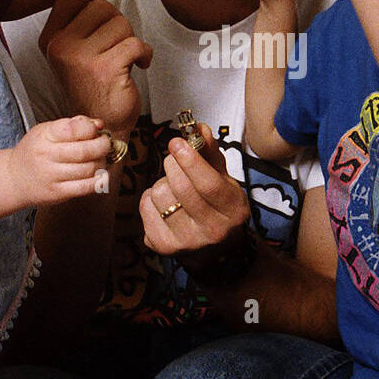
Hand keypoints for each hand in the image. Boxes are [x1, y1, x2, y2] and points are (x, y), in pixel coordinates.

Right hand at [7, 115, 115, 206]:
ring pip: (88, 169)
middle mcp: (46, 155)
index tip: (96, 129)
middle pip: (85, 150)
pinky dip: (99, 181)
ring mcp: (51, 176)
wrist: (13, 178)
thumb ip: (73, 124)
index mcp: (44, 135)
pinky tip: (102, 175)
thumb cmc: (35, 151)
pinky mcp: (57, 193)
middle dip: (103, 146)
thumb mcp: (46, 131)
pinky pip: (85, 187)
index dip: (91, 128)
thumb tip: (98, 124)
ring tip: (101, 158)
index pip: (74, 129)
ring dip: (102, 162)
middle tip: (105, 144)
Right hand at [40, 0, 152, 135]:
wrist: (101, 125)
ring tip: (125, 60)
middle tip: (118, 45)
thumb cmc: (94, 85)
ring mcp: (81, 58)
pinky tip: (139, 65)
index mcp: (50, 39)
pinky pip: (135, 43)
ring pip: (121, 24)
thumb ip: (81, 22)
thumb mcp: (76, 51)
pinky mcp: (105, 69)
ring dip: (131, 40)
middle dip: (118, 23)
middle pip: (101, 8)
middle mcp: (60, 47)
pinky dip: (144, 53)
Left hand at [139, 123, 250, 254]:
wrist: (213, 250)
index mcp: (233, 210)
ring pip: (161, 195)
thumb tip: (198, 127)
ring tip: (173, 188)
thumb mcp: (223, 179)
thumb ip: (211, 153)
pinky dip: (150, 198)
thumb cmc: (218, 206)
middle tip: (175, 159)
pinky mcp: (164, 246)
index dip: (190, 160)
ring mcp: (187, 242)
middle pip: (181, 187)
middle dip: (173, 165)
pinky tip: (164, 203)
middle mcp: (213, 230)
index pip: (208, 184)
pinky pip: (146, 207)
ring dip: (163, 183)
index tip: (177, 142)